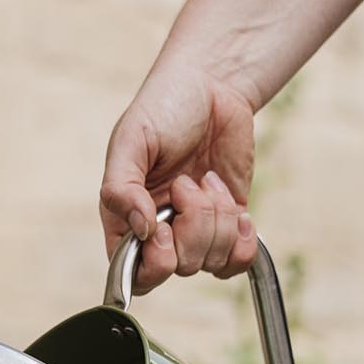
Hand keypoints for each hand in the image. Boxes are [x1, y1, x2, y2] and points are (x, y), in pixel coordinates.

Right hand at [100, 65, 258, 291]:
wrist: (211, 86)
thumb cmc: (162, 109)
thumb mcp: (130, 140)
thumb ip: (121, 188)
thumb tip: (140, 232)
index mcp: (127, 222)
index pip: (136, 277)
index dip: (155, 263)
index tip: (162, 228)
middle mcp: (159, 237)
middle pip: (180, 267)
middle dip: (193, 223)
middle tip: (186, 183)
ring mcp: (196, 234)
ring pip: (211, 261)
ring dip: (218, 217)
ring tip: (207, 180)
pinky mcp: (228, 228)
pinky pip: (237, 261)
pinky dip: (243, 239)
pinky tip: (237, 211)